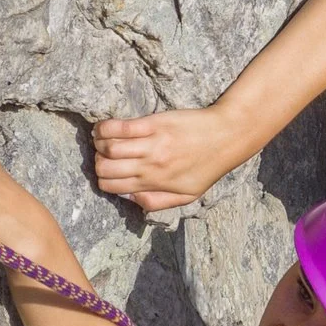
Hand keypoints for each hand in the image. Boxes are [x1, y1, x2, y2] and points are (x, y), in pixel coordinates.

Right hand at [91, 104, 249, 210]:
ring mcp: (151, 144)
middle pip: (104, 168)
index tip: (110, 171)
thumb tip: (129, 198)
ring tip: (105, 140)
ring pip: (107, 148)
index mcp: (156, 184)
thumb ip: (157, 202)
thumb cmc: (208, 166)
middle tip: (106, 156)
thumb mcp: (188, 195)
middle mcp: (151, 166)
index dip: (104, 179)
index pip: (112, 186)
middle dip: (98, 162)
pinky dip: (105, 128)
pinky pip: (119, 127)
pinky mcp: (153, 124)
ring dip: (99, 144)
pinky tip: (105, 128)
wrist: (227, 136)